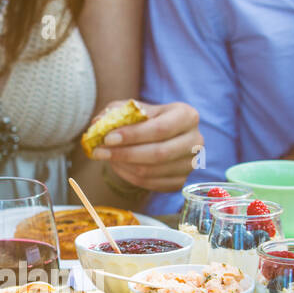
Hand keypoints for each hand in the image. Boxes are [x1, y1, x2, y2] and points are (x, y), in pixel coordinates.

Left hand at [88, 101, 202, 193]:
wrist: (162, 136)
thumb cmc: (148, 119)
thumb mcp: (134, 108)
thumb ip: (116, 112)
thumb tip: (98, 123)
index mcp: (187, 116)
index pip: (160, 129)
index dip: (132, 135)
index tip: (107, 138)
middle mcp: (195, 141)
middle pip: (158, 153)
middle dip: (124, 153)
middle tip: (99, 151)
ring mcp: (190, 164)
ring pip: (152, 171)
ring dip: (123, 166)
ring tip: (106, 157)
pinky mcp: (180, 181)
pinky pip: (150, 184)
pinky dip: (129, 177)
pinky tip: (118, 166)